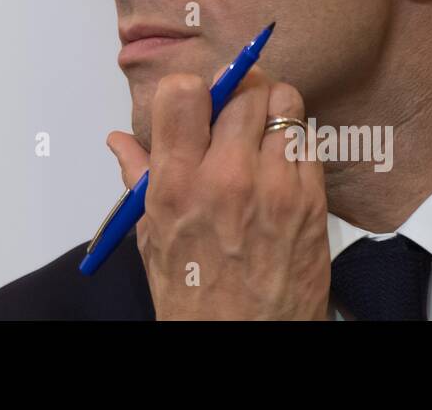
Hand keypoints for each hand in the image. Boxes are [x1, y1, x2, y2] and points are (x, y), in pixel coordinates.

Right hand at [108, 66, 330, 319]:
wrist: (243, 343)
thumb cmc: (195, 297)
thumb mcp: (151, 237)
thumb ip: (139, 177)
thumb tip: (120, 141)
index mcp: (178, 184)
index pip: (185, 92)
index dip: (192, 88)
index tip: (194, 101)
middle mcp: (227, 177)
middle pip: (244, 87)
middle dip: (236, 91)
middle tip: (232, 108)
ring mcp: (276, 187)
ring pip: (284, 103)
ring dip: (270, 109)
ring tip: (259, 131)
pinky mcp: (311, 201)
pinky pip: (308, 140)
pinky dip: (293, 141)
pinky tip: (279, 164)